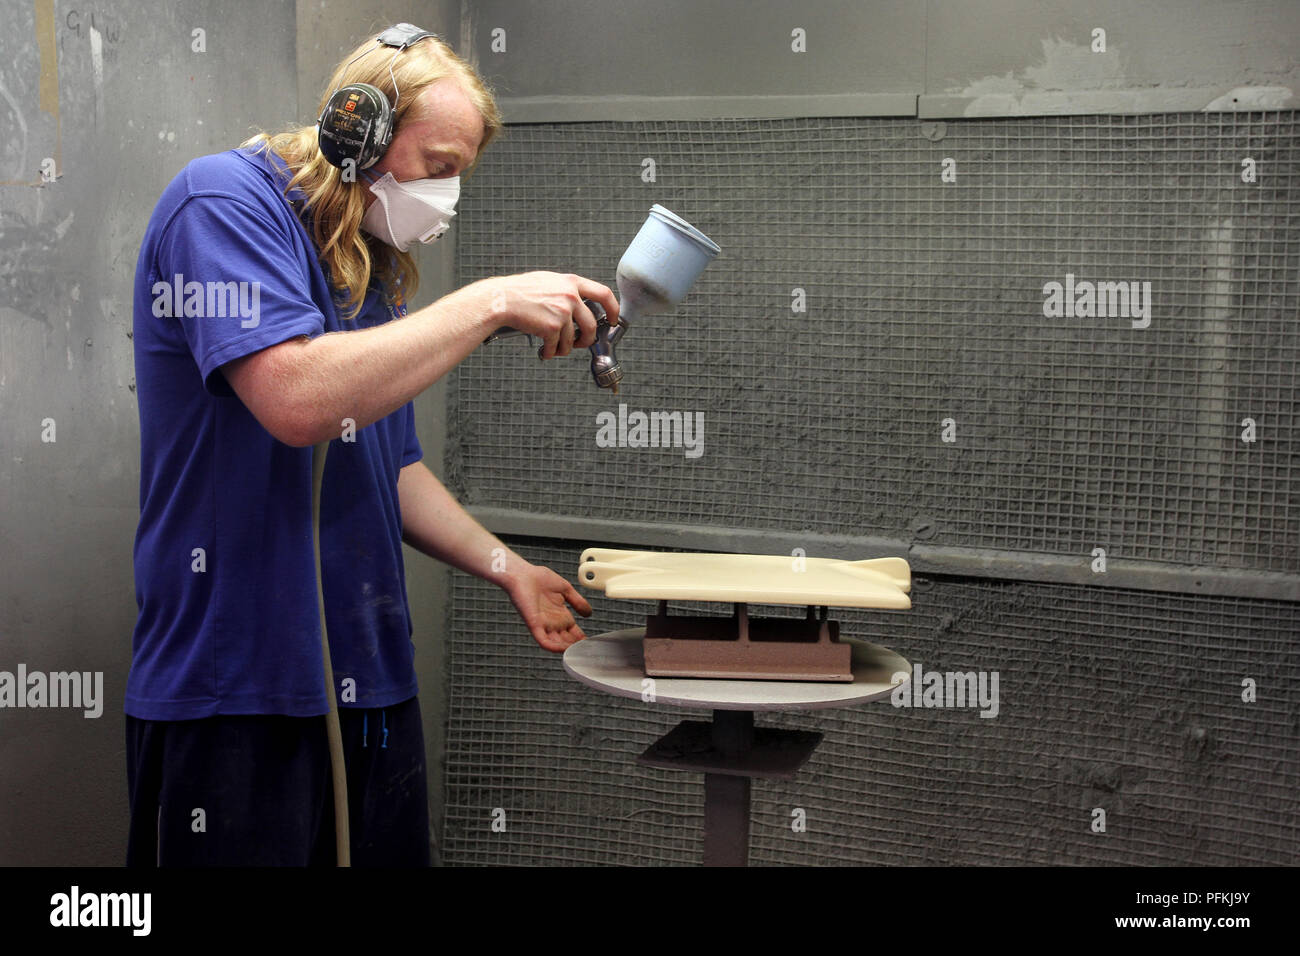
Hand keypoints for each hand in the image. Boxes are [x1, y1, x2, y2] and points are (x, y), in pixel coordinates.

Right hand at [474, 271, 619, 358]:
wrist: (501, 300)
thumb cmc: (519, 291)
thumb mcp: (548, 280)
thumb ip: (566, 289)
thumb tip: (579, 303)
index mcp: (571, 282)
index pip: (603, 294)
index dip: (613, 308)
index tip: (613, 319)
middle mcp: (570, 296)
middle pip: (592, 324)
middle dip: (587, 339)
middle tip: (580, 343)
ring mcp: (562, 313)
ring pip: (573, 340)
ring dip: (565, 349)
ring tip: (556, 348)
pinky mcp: (552, 328)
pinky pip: (557, 347)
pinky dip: (551, 353)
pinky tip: (544, 351)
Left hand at [502, 561, 592, 652]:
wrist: (523, 574)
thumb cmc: (539, 578)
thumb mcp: (565, 589)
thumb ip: (578, 601)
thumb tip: (589, 613)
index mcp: (560, 614)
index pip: (573, 631)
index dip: (581, 637)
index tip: (591, 642)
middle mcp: (552, 621)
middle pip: (566, 639)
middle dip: (576, 646)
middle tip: (587, 650)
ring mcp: (543, 624)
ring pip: (557, 643)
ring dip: (567, 648)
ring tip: (578, 651)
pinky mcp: (534, 625)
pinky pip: (544, 641)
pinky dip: (554, 647)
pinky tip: (564, 649)